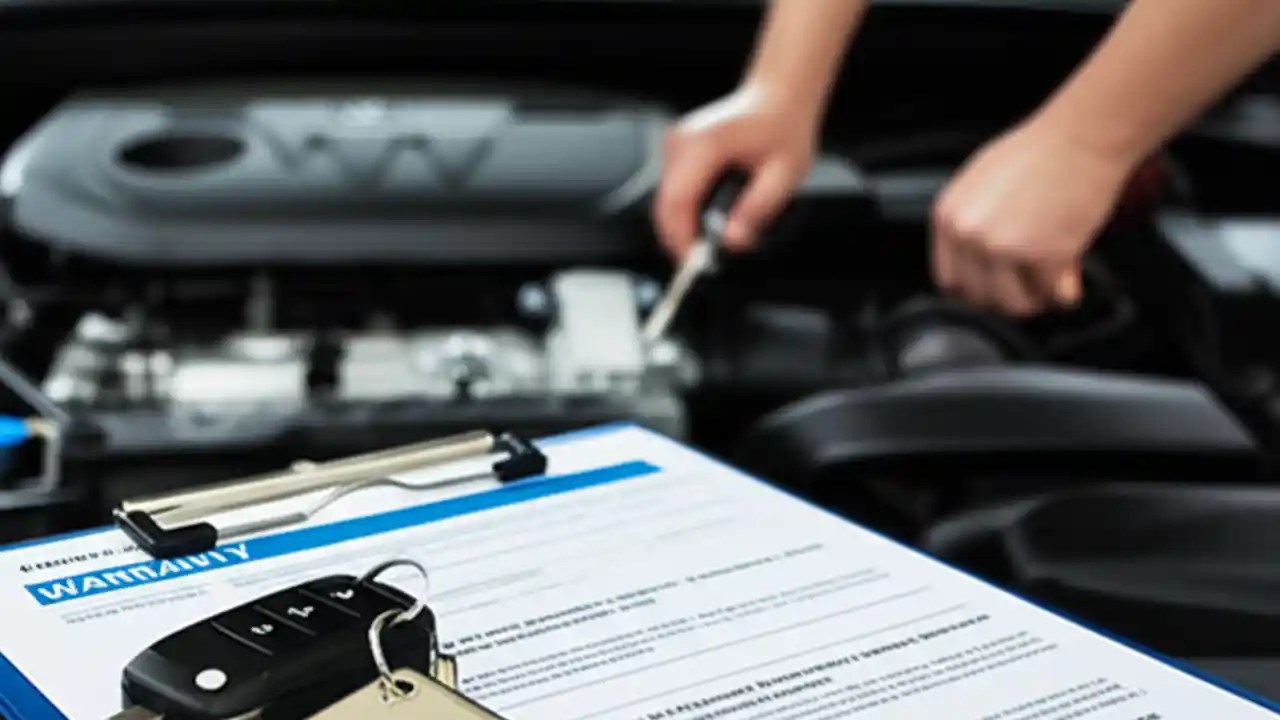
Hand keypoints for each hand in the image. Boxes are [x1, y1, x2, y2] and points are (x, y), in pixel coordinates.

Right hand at [653, 84, 816, 257]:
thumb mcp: (785, 174)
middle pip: (665, 206)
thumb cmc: (783, 128)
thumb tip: (732, 241)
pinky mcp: (677, 151)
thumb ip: (757, 209)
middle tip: (707, 261)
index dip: (681, 239)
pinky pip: (673, 192)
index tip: (695, 264)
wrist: (777, 98)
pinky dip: (687, 211)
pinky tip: (712, 213)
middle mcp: (683, 142)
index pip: (677, 202)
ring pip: (666, 203)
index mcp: (705, 144)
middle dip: (681, 239)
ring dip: (685, 225)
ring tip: (717, 234)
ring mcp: (676, 145)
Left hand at [930, 118, 1135, 316]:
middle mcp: (968, 234)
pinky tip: (1072, 274)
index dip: (978, 287)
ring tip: (1050, 283)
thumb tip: (996, 271)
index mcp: (948, 216)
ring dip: (1035, 299)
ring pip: (1013, 305)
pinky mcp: (1042, 255)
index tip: (998, 287)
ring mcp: (1002, 247)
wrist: (1083, 136)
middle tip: (1031, 285)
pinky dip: (1065, 291)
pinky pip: (1053, 295)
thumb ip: (981, 227)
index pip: (949, 280)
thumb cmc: (1041, 152)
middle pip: (979, 297)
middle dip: (1008, 296)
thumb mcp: (986, 185)